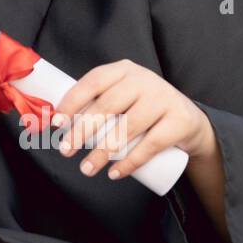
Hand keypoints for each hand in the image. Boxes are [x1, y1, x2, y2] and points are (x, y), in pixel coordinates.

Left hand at [53, 59, 215, 181]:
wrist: (188, 120)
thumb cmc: (141, 108)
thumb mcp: (121, 97)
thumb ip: (96, 102)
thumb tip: (54, 122)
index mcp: (123, 70)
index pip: (92, 82)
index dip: (72, 102)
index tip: (56, 123)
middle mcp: (144, 79)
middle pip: (107, 106)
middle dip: (81, 131)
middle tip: (65, 150)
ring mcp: (164, 98)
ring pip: (127, 128)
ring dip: (102, 152)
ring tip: (86, 169)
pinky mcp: (180, 120)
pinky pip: (151, 144)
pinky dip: (130, 162)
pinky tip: (115, 173)